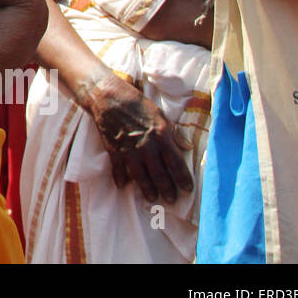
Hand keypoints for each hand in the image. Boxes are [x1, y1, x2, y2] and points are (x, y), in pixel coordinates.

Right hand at [82, 72, 191, 203]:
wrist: (108, 97)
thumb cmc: (136, 103)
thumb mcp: (160, 114)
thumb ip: (174, 133)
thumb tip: (187, 147)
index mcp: (162, 136)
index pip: (177, 163)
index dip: (183, 178)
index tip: (188, 189)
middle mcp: (147, 147)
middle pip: (160, 174)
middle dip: (167, 189)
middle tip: (171, 200)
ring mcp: (130, 151)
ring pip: (141, 177)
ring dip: (147, 189)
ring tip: (152, 199)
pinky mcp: (114, 151)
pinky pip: (119, 170)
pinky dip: (120, 179)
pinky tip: (123, 186)